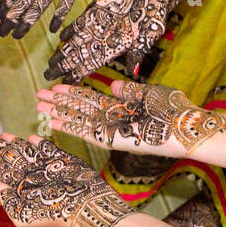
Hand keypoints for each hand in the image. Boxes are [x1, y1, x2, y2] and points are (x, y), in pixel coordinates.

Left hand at [0, 131, 134, 226]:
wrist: (82, 207)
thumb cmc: (51, 215)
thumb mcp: (21, 213)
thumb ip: (5, 197)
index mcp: (20, 188)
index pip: (0, 171)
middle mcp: (31, 176)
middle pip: (11, 158)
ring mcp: (45, 167)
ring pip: (26, 151)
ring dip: (15, 143)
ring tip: (3, 134)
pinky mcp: (61, 160)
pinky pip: (48, 149)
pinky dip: (39, 143)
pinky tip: (30, 138)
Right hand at [38, 82, 225, 155]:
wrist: (188, 128)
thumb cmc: (174, 110)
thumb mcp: (150, 94)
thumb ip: (131, 91)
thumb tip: (114, 85)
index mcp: (122, 107)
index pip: (91, 99)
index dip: (72, 93)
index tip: (55, 87)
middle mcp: (113, 120)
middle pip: (80, 109)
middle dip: (59, 103)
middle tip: (38, 97)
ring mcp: (112, 130)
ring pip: (79, 120)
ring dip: (59, 114)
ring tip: (40, 107)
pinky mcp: (114, 141)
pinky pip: (88, 133)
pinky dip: (71, 128)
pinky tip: (55, 123)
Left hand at [45, 0, 181, 82]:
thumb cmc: (157, 13)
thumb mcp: (151, 33)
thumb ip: (139, 51)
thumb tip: (133, 71)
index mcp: (117, 46)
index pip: (93, 63)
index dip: (79, 72)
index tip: (66, 82)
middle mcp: (105, 37)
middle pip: (80, 54)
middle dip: (65, 66)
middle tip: (48, 75)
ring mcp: (100, 24)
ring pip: (77, 41)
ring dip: (64, 51)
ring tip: (51, 62)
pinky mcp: (98, 10)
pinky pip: (81, 22)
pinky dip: (71, 29)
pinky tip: (60, 37)